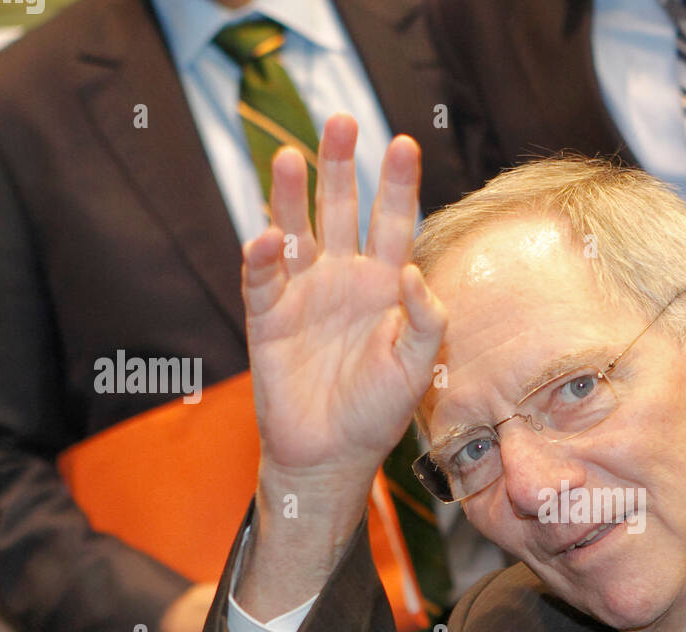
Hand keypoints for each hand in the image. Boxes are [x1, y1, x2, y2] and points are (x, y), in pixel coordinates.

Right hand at [242, 115, 445, 500]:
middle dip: (341, 168)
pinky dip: (262, 256)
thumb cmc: (379, 412)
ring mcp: (303, 293)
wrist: (330, 454)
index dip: (397, 186)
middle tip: (341, 121)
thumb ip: (424, 321)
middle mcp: (344, 279)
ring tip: (295, 155)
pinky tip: (266, 235)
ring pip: (296, 229)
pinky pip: (261, 277)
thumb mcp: (416, 368)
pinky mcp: (267, 315)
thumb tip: (417, 272)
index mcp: (386, 287)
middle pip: (340, 210)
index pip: (394, 224)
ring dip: (293, 195)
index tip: (405, 143)